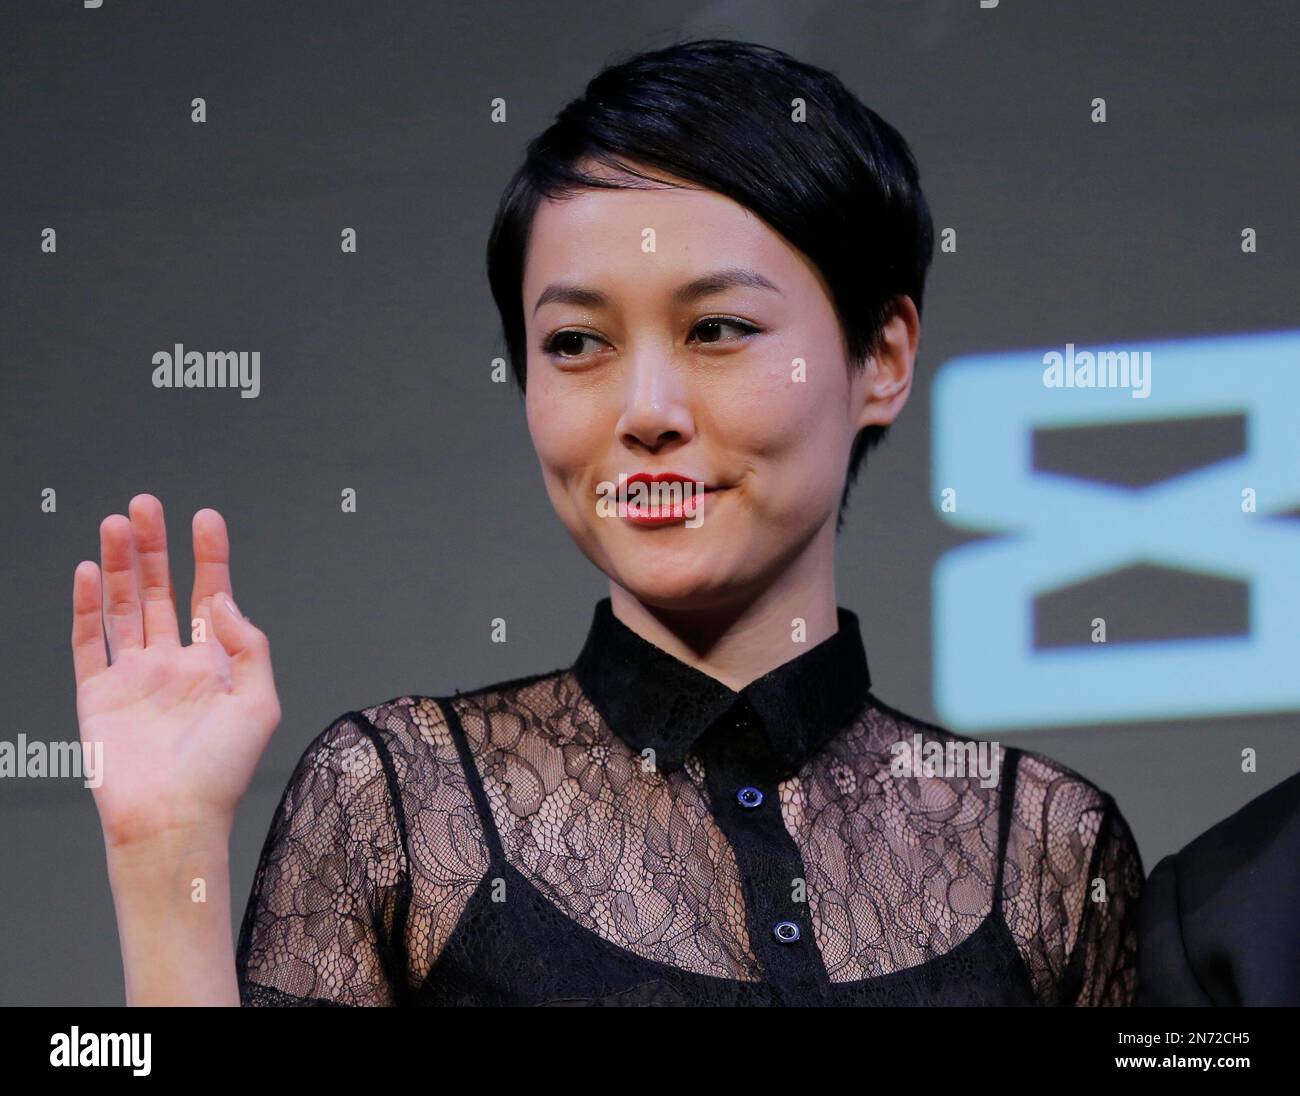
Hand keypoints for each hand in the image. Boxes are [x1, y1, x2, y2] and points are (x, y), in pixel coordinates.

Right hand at [71, 495, 280, 849]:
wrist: (172, 821)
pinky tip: (91, 571)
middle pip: (160, 592)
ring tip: (118, 523)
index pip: (209, 596)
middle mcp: (172, 664)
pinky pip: (89, 641)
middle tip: (147, 504)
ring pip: (124, 607)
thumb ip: (246, 645)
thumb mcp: (259, 703)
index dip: (208, 557)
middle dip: (155, 547)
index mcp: (214, 665)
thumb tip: (218, 599)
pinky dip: (87, 606)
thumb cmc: (222, 773)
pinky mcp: (97, 695)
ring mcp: (133, 677)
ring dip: (121, 564)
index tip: (206, 517)